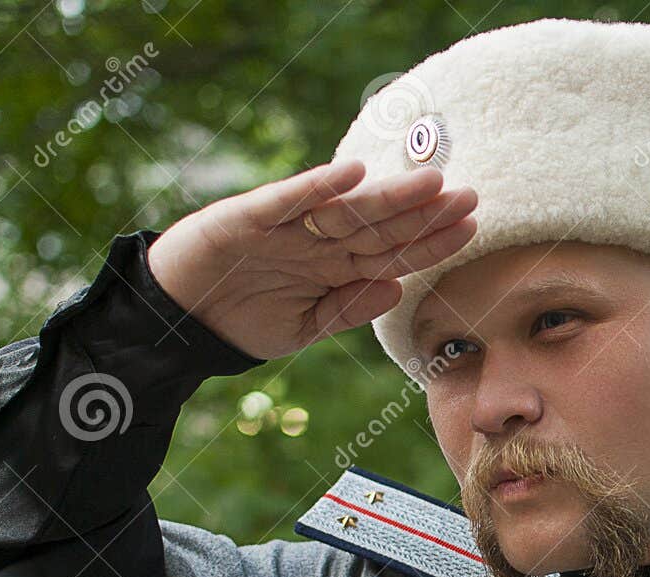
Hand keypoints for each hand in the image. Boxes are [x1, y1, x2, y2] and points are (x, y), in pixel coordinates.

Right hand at [146, 157, 477, 360]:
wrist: (178, 319)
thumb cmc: (243, 319)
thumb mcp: (303, 328)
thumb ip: (347, 310)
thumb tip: (397, 290)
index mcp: (334, 267)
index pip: (392, 252)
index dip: (431, 241)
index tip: (471, 227)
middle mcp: (317, 241)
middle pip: (379, 226)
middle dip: (424, 213)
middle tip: (470, 195)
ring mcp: (286, 227)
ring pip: (345, 210)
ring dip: (387, 196)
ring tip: (429, 183)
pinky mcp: (249, 218)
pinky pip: (289, 200)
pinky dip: (318, 187)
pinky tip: (352, 174)